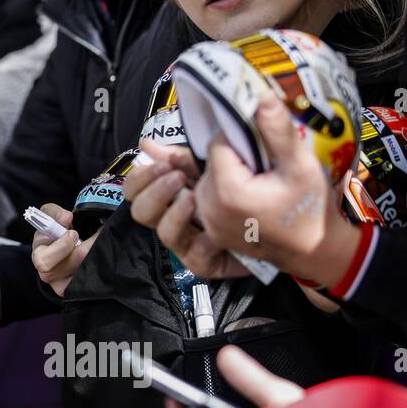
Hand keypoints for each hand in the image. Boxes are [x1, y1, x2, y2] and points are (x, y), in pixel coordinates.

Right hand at [30, 203, 96, 297]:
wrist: (62, 247)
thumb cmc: (54, 232)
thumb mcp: (49, 217)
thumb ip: (55, 212)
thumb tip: (67, 219)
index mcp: (39, 257)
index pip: (44, 260)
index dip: (62, 246)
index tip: (74, 233)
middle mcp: (48, 275)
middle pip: (69, 266)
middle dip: (85, 249)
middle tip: (97, 235)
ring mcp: (62, 286)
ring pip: (83, 273)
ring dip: (96, 254)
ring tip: (101, 240)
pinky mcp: (76, 290)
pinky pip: (90, 281)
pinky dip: (99, 265)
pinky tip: (100, 255)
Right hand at [128, 138, 248, 278]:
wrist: (272, 225)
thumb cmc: (237, 196)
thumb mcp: (208, 170)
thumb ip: (180, 158)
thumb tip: (147, 144)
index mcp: (166, 196)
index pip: (134, 189)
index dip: (140, 177)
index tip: (162, 164)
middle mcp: (170, 219)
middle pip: (140, 211)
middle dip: (156, 192)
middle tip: (177, 178)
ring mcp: (184, 242)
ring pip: (162, 233)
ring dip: (176, 213)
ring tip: (194, 199)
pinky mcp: (201, 262)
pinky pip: (193, 257)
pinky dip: (204, 244)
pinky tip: (215, 234)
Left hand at [191, 93, 358, 285]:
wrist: (314, 251)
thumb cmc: (311, 208)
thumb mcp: (301, 165)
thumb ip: (278, 131)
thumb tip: (261, 95)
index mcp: (228, 191)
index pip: (218, 144)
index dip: (239, 139)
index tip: (262, 145)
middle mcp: (209, 208)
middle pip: (210, 162)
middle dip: (232, 157)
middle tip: (262, 164)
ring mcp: (208, 222)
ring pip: (206, 178)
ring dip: (226, 173)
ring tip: (257, 181)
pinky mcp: (210, 230)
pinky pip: (207, 198)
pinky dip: (221, 191)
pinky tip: (244, 194)